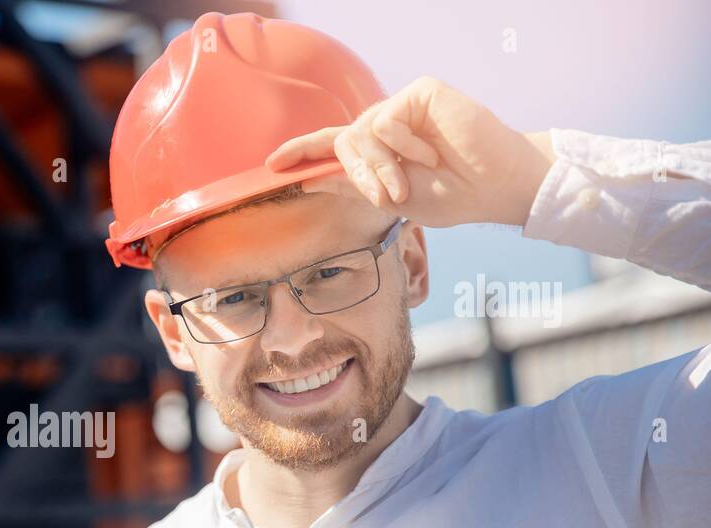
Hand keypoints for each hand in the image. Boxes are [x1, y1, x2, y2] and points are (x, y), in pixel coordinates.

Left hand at [266, 76, 556, 227]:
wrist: (494, 185)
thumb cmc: (452, 194)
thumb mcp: (392, 197)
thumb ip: (351, 184)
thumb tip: (308, 177)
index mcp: (378, 150)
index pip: (332, 145)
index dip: (301, 151)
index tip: (272, 164)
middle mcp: (386, 124)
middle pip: (343, 143)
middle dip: (358, 174)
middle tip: (387, 195)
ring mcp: (402, 106)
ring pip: (360, 133)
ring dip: (380, 166)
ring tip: (409, 180)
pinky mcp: (419, 92)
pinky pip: (385, 120)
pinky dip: (403, 146)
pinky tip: (430, 153)